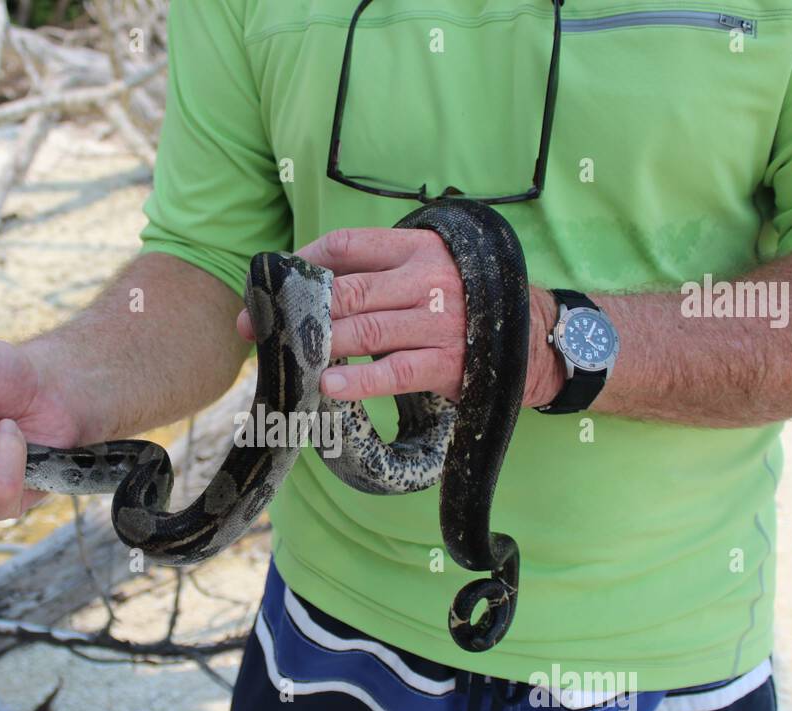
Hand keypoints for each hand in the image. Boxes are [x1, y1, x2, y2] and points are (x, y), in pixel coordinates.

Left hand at [237, 228, 563, 406]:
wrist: (533, 338)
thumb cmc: (463, 302)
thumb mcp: (427, 269)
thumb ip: (379, 270)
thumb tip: (309, 285)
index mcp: (417, 247)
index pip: (348, 244)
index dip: (303, 261)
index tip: (271, 281)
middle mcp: (427, 279)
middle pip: (348, 289)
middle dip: (297, 308)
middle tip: (258, 325)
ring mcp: (438, 322)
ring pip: (365, 329)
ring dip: (319, 343)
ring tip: (284, 354)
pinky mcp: (446, 363)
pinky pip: (394, 371)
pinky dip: (358, 379)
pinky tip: (328, 385)